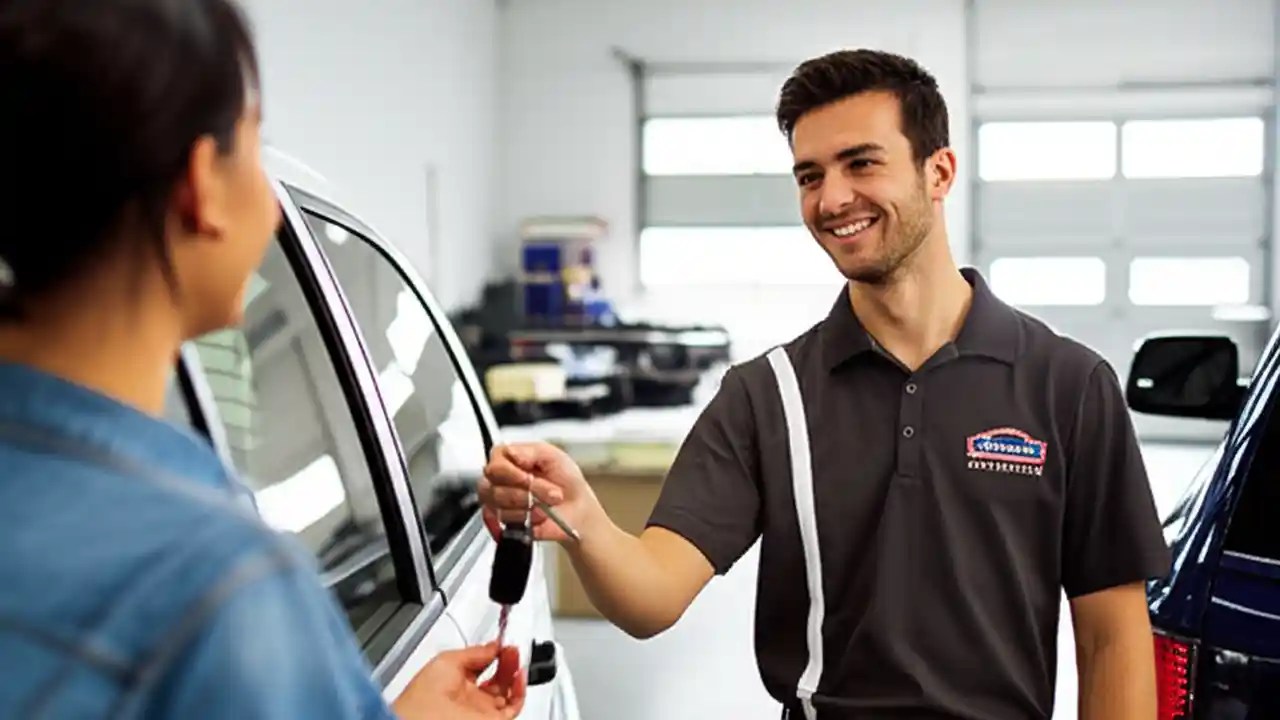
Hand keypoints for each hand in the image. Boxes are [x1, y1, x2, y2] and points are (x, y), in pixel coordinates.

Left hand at [391, 643, 524, 719]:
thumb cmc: (424, 696)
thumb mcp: (449, 660)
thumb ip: (476, 652)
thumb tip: (494, 645)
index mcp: (455, 685)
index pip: (482, 667)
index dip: (493, 653)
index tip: (501, 642)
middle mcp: (471, 699)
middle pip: (498, 679)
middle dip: (507, 660)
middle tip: (511, 647)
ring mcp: (483, 710)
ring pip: (510, 693)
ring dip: (516, 672)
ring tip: (516, 656)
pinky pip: (515, 705)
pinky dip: (521, 689)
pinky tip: (519, 673)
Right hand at [480, 442, 600, 542]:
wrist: (577, 509)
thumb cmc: (566, 481)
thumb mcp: (554, 456)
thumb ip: (531, 451)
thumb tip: (511, 453)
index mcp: (509, 458)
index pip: (494, 463)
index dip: (510, 472)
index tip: (529, 477)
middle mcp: (499, 479)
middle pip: (493, 486)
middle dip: (526, 491)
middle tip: (549, 493)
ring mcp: (499, 502)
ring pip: (499, 505)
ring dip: (528, 506)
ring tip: (546, 505)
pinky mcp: (504, 522)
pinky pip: (502, 522)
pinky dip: (523, 520)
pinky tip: (537, 516)